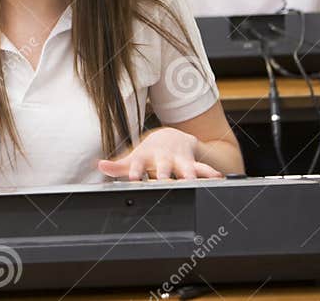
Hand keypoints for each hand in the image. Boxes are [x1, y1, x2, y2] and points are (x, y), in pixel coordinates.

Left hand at [98, 127, 221, 180]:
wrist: (171, 137)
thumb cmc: (150, 153)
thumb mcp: (134, 157)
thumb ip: (118, 165)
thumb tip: (100, 166)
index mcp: (146, 157)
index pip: (139, 164)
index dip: (135, 170)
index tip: (132, 177)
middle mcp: (163, 158)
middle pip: (163, 167)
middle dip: (164, 175)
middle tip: (164, 182)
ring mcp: (179, 159)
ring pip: (186, 168)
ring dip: (189, 174)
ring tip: (192, 181)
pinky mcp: (193, 162)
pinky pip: (204, 168)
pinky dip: (211, 173)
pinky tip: (219, 178)